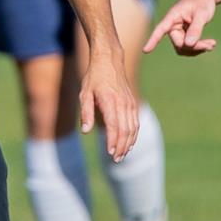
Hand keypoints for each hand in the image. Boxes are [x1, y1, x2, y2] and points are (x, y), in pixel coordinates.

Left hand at [79, 45, 140, 160]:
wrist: (109, 61)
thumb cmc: (94, 78)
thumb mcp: (85, 93)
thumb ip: (86, 113)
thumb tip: (85, 131)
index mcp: (110, 101)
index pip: (114, 126)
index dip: (113, 142)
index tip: (110, 153)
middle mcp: (123, 103)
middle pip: (125, 130)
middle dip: (121, 147)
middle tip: (116, 160)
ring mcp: (130, 103)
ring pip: (133, 128)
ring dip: (128, 144)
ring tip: (122, 156)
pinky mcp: (132, 103)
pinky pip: (135, 122)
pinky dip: (133, 135)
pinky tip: (129, 144)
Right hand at [144, 0, 218, 55]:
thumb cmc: (202, 0)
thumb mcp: (201, 14)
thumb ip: (195, 29)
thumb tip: (188, 45)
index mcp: (172, 16)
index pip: (160, 30)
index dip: (153, 40)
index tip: (145, 50)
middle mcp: (173, 25)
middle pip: (179, 44)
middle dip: (194, 47)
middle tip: (211, 44)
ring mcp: (178, 30)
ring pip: (184, 48)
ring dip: (197, 49)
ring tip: (212, 45)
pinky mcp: (184, 34)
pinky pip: (188, 47)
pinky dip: (199, 47)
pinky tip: (210, 45)